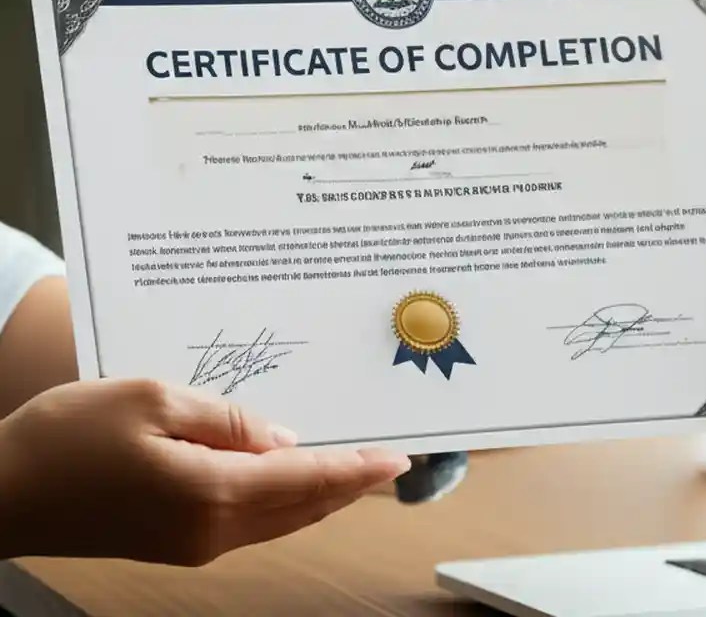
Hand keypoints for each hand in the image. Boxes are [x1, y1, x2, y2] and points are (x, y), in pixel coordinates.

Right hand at [0, 379, 408, 564]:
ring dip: (319, 496)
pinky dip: (283, 502)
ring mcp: (194, 545)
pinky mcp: (175, 545)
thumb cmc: (66, 438)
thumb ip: (226, 419)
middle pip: (303, 508)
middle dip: (350, 485)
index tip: (399, 458)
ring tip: (354, 468)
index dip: (358, 469)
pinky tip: (293, 480)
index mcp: (212, 493)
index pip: (308, 480)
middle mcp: (212, 530)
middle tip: (389, 461)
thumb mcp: (151, 398)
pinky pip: (250, 524)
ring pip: (280, 521)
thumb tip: (284, 441)